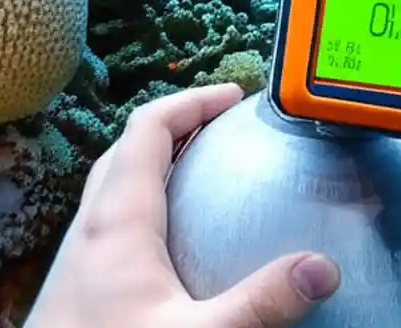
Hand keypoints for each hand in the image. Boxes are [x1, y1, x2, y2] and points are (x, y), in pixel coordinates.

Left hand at [25, 83, 340, 327]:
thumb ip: (259, 302)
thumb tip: (322, 268)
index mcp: (116, 219)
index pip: (149, 128)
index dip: (191, 101)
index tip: (233, 97)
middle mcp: (90, 228)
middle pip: (129, 149)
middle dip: (178, 126)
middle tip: (224, 128)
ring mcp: (79, 258)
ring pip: (116, 186)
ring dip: (157, 165)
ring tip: (205, 176)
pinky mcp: (78, 288)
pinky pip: (113, 224)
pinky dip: (147, 207)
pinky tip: (177, 246)